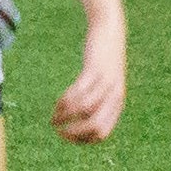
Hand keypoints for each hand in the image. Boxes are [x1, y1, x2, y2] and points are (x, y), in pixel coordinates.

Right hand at [51, 18, 125, 142]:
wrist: (109, 30)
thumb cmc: (102, 58)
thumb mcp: (103, 82)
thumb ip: (97, 99)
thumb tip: (78, 117)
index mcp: (117, 104)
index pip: (102, 134)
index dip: (82, 140)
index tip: (65, 136)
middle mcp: (114, 97)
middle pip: (95, 127)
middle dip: (74, 133)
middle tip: (57, 130)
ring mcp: (106, 84)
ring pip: (85, 110)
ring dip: (65, 117)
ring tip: (53, 118)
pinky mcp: (94, 71)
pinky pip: (78, 92)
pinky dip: (65, 102)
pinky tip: (57, 104)